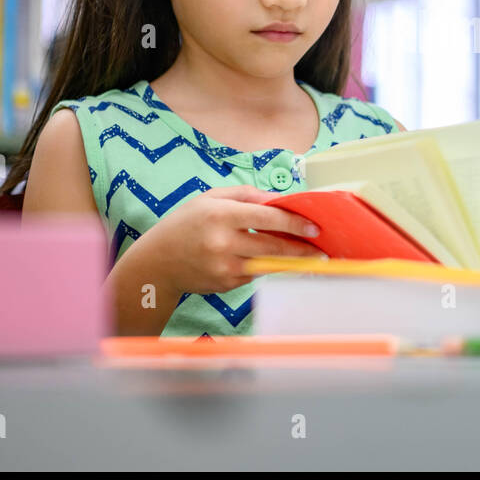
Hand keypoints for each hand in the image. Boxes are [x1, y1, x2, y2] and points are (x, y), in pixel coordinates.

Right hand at [140, 185, 325, 294]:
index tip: (314, 227)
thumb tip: (278, 199)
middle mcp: (222, 242)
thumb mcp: (210, 199)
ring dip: (290, 261)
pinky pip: (254, 274)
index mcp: (220, 215)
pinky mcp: (225, 284)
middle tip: (323, 249)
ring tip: (309, 257)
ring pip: (268, 263)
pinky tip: (270, 261)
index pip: (267, 218)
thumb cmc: (185, 224)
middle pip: (273, 246)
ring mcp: (224, 267)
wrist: (156, 263)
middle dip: (302, 249)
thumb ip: (246, 194)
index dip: (295, 223)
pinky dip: (264, 266)